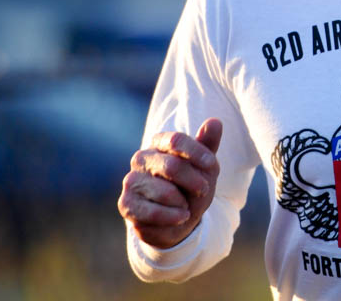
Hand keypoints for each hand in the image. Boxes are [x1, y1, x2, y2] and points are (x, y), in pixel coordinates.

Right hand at [118, 117, 222, 248]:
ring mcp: (131, 181)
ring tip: (185, 205)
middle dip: (194, 181)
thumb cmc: (192, 186)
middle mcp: (141, 158)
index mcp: (159, 143)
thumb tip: (215, 121)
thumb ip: (208, 144)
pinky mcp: (126, 204)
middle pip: (172, 166)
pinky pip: (154, 212)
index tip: (211, 165)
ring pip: (165, 192)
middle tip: (203, 190)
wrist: (179, 218)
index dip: (196, 153)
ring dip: (184, 203)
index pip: (176, 140)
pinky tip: (179, 217)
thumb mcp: (205, 166)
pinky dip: (173, 217)